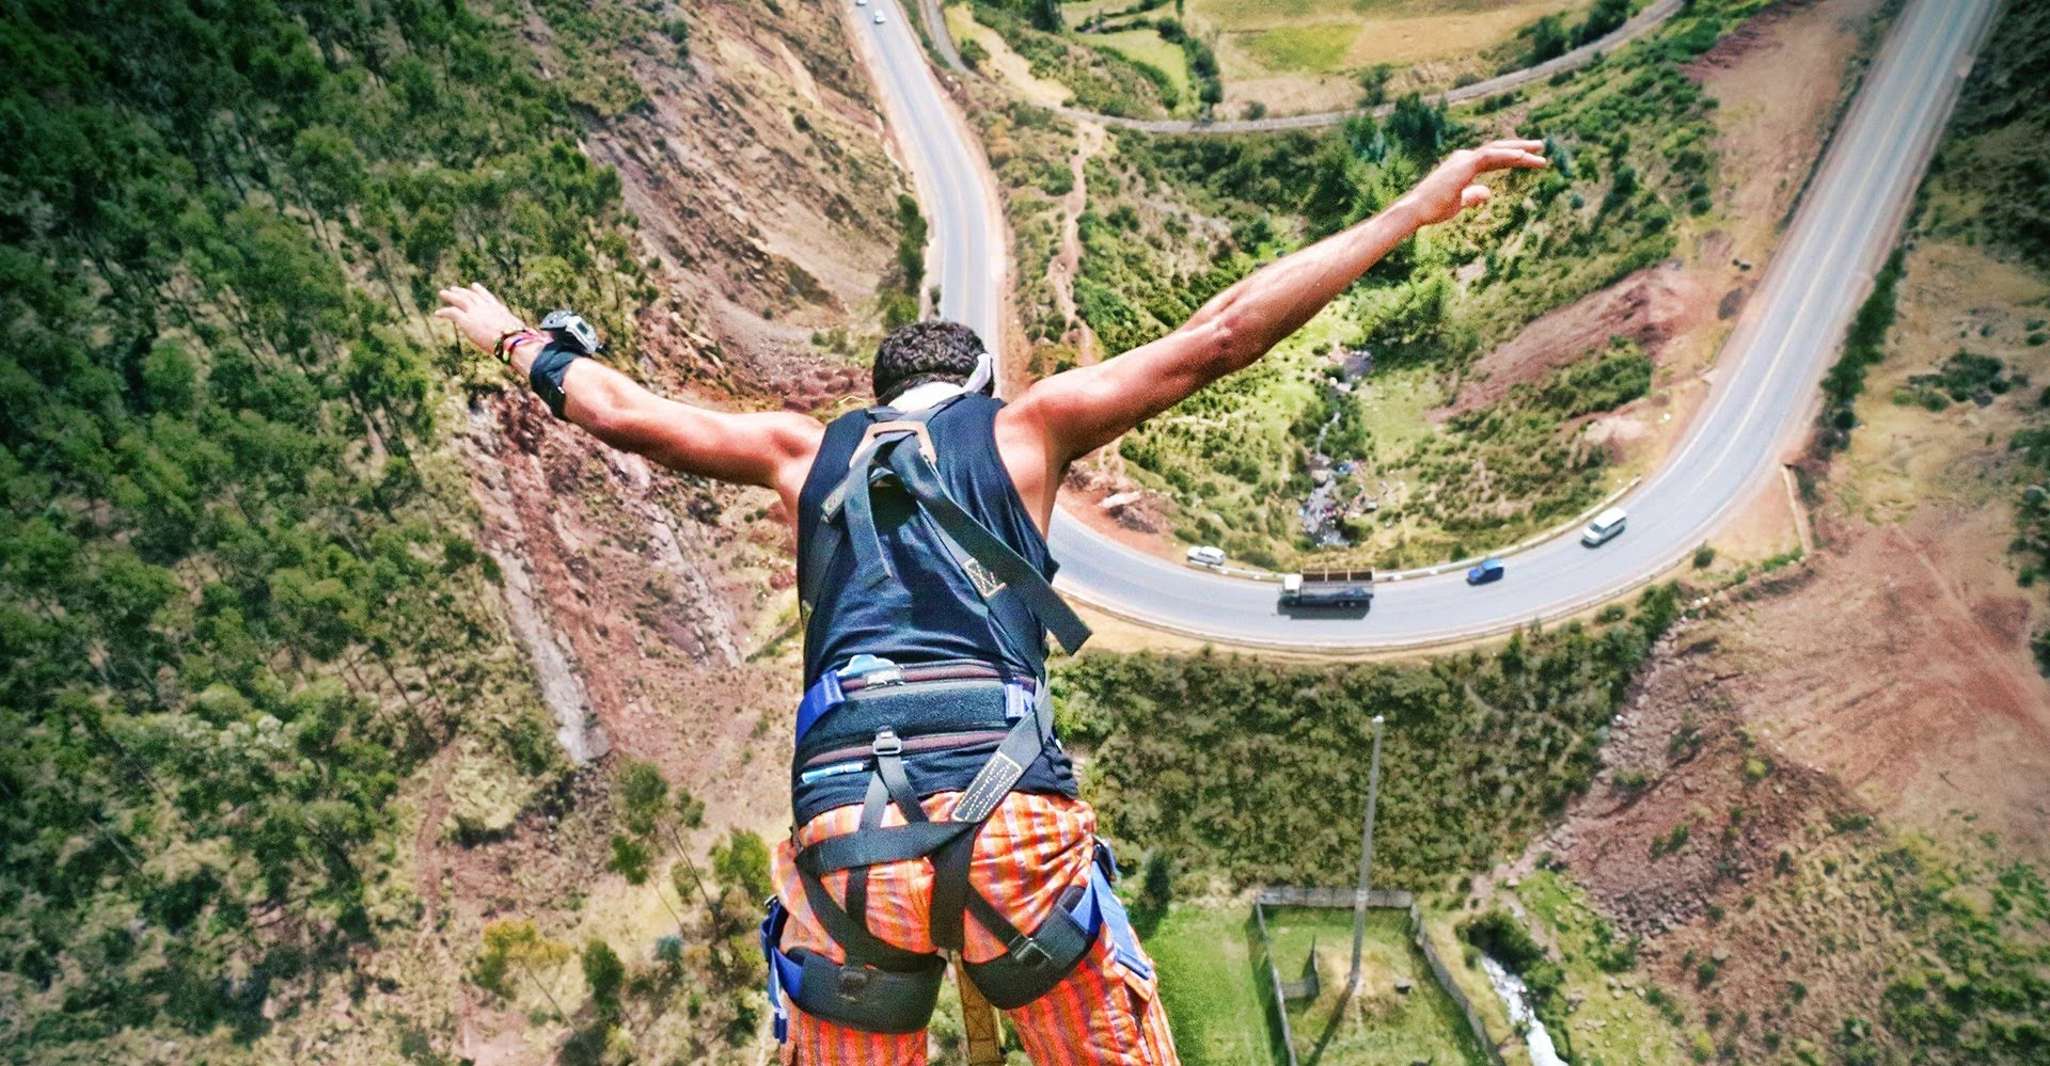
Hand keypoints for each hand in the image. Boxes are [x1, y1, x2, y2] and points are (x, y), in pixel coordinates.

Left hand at [434, 283, 528, 367]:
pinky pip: (452, 313)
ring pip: (460, 300)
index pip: (487, 297)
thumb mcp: (519, 334)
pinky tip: (437, 313)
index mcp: (499, 309)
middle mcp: (486, 308)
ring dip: (450, 296)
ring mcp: (476, 313)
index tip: (474, 286)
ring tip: (443, 293)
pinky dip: (444, 312)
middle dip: (462, 291)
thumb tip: (529, 342)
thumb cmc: (519, 341)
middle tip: (454, 289)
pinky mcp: (467, 321)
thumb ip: (517, 333)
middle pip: (472, 296)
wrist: (512, 342)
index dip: (479, 291)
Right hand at [1395, 139, 1548, 227]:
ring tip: (1540, 151)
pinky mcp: (1464, 164)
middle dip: (1520, 148)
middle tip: (1541, 147)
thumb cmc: (1433, 210)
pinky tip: (1523, 157)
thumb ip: (1473, 196)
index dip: (1512, 159)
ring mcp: (1464, 159)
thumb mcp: (1459, 203)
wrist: (1416, 211)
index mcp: (1463, 166)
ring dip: (1520, 150)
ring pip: (1497, 150)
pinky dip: (1507, 155)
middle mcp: (1464, 158)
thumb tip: (1488, 193)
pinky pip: (1490, 156)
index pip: (1493, 159)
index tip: (1530, 161)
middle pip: (1498, 150)